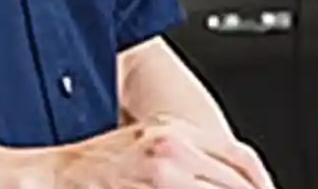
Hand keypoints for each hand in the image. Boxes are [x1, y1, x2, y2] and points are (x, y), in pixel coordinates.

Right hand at [48, 114, 275, 188]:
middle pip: (236, 183)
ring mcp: (163, 176)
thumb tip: (234, 178)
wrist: (56, 178)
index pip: (242, 160)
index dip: (261, 184)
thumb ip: (192, 156)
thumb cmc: (99, 166)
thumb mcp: (150, 143)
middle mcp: (174, 151)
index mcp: (178, 132)